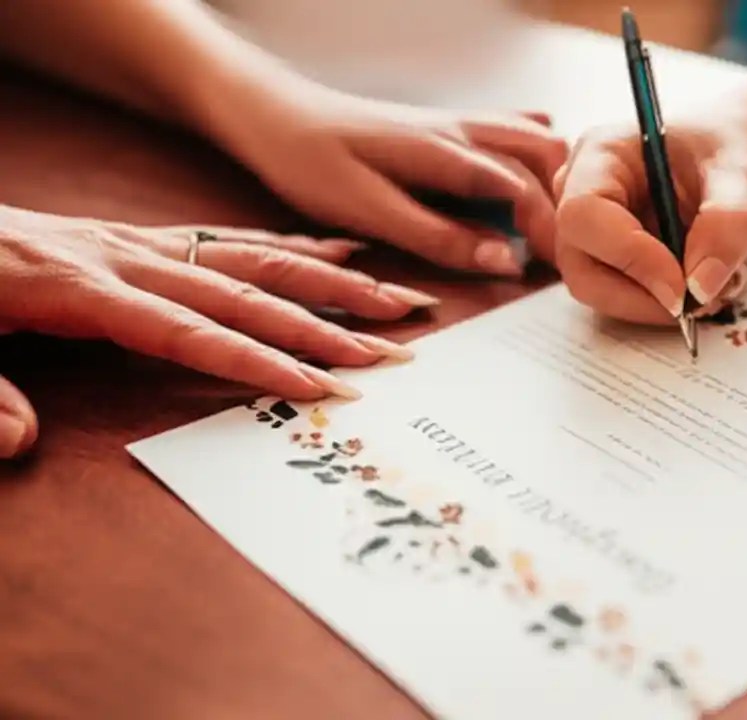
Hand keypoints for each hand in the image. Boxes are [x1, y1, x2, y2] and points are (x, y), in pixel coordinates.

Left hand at [0, 205, 436, 458]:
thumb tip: (19, 443)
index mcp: (80, 289)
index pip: (188, 332)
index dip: (257, 360)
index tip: (319, 386)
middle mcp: (124, 259)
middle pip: (243, 292)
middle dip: (323, 323)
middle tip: (392, 349)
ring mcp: (138, 244)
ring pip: (251, 258)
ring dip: (328, 279)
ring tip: (393, 297)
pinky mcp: (140, 239)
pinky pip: (230, 238)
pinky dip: (291, 244)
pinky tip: (342, 248)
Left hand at [212, 80, 567, 275]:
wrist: (270, 112)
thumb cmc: (309, 160)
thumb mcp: (369, 210)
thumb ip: (440, 237)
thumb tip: (505, 261)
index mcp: (448, 151)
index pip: (525, 189)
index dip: (551, 231)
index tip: (563, 270)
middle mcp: (461, 130)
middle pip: (544, 158)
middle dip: (564, 204)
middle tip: (563, 252)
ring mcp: (457, 123)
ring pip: (533, 139)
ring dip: (555, 176)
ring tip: (558, 222)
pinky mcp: (446, 127)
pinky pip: (510, 129)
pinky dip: (534, 151)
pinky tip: (537, 170)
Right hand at [554, 107, 746, 323]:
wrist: (722, 157)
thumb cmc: (722, 149)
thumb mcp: (740, 174)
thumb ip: (728, 222)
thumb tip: (700, 288)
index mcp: (600, 153)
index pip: (585, 215)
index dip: (630, 257)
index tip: (683, 287)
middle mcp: (576, 192)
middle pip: (579, 266)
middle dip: (641, 298)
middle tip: (701, 302)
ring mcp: (583, 230)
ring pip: (595, 291)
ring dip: (653, 306)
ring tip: (709, 290)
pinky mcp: (599, 258)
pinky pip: (615, 296)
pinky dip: (656, 304)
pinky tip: (696, 286)